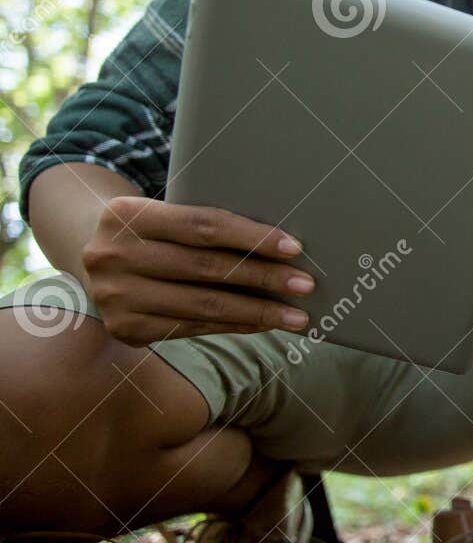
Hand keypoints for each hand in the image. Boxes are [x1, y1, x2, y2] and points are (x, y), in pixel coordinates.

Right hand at [81, 196, 314, 345]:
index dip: (252, 237)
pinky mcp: (125, 328)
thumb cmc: (154, 231)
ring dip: (258, 312)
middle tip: (306, 285)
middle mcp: (112, 256)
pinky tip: (263, 323)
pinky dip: (234, 326)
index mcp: (127, 215)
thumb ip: (207, 225)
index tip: (294, 248)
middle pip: (207, 268)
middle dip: (264, 278)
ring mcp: (115, 296)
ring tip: (296, 315)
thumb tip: (283, 247)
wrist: (95, 256)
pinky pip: (193, 328)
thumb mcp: (167, 214)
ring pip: (203, 305)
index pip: (203, 226)